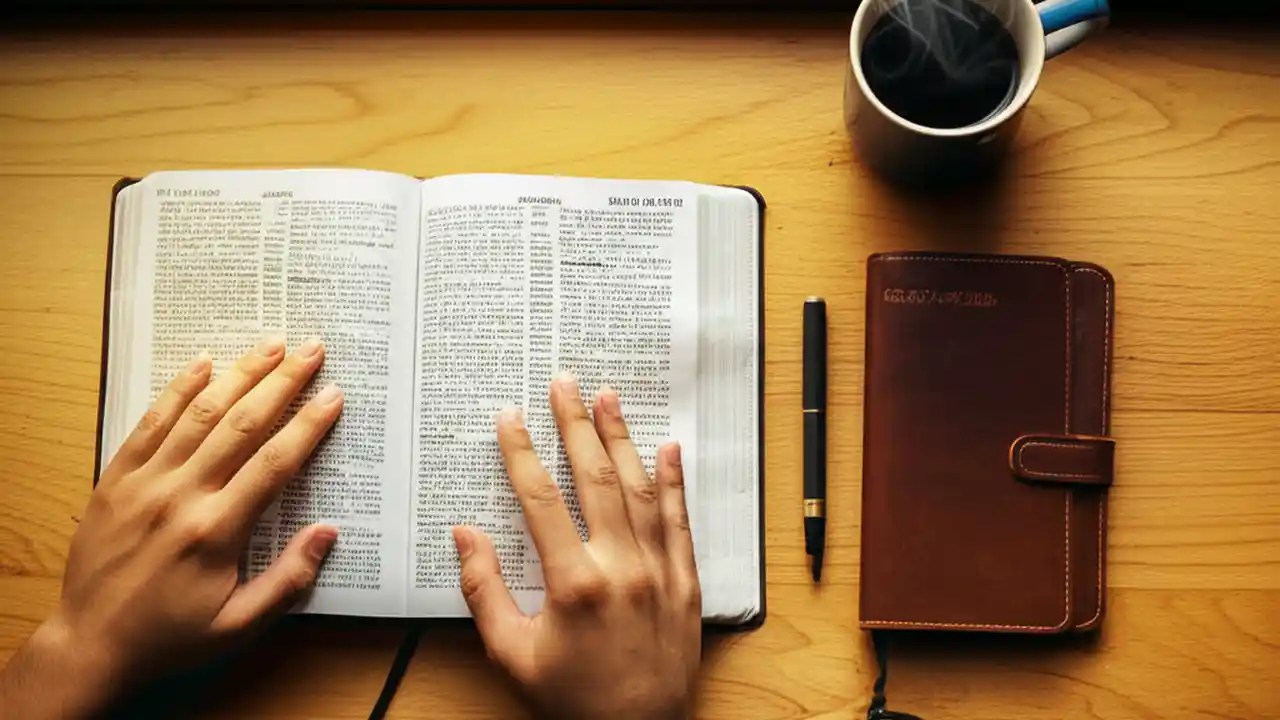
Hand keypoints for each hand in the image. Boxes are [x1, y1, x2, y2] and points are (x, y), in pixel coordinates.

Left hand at [0, 339, 343, 718]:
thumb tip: (328, 534)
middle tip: (312, 350)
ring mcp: (145, 483)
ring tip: (270, 344)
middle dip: (282, 382)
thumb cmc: (170, 638)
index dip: (308, 425)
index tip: (333, 395)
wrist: (90, 644)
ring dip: (239, 374)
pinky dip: (178, 390)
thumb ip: (288, 580)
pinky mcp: (117, 480)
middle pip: (242, 425)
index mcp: (217, 531)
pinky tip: (203, 363)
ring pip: (199, 414)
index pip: (274, 463)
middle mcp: (182, 496)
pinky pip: (150, 424)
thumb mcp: (238, 625)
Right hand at [454, 373, 700, 719]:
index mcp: (575, 584)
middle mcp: (622, 568)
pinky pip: (682, 521)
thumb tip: (464, 536)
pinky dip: (676, 482)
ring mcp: (660, 572)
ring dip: (623, 439)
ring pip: (641, 489)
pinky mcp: (686, 582)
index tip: (509, 416)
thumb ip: (484, 592)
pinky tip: (669, 449)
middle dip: (576, 425)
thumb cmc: (572, 700)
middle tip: (565, 383)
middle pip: (595, 478)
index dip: (522, 453)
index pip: (542, 500)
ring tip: (609, 397)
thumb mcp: (512, 655)